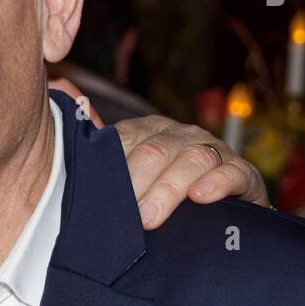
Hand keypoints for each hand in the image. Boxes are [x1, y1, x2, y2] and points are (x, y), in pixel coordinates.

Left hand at [47, 76, 268, 228]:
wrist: (221, 223)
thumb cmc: (163, 196)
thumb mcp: (128, 174)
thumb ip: (96, 142)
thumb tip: (61, 82)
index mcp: (149, 132)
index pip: (126, 140)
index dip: (112, 170)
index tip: (97, 198)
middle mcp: (181, 135)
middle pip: (155, 151)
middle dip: (136, 184)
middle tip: (124, 217)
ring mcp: (214, 151)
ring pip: (191, 160)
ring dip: (168, 190)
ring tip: (150, 218)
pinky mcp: (243, 173)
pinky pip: (232, 172)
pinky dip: (217, 183)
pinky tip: (201, 197)